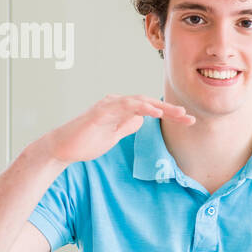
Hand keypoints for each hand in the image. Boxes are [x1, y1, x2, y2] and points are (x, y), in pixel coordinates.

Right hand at [44, 94, 194, 164]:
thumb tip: (141, 121)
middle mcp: (116, 103)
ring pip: (139, 102)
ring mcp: (108, 105)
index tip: (187, 120)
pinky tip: (155, 112)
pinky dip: (141, 108)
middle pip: (148, 103)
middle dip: (170, 110)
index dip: (169, 113)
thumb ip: (126, 126)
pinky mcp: (100, 112)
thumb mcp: (113, 135)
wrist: (62, 149)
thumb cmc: (86, 142)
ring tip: (177, 113)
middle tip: (189, 117)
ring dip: (160, 107)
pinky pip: (124, 107)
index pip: (150, 109)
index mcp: (121, 109)